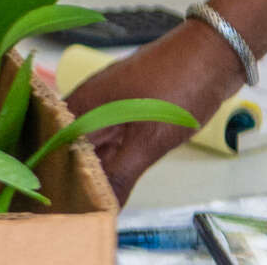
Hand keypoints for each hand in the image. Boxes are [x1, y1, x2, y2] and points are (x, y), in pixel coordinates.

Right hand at [67, 18, 244, 202]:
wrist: (216, 52)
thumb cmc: (179, 86)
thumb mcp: (149, 138)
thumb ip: (121, 175)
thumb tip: (101, 209)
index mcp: (85, 103)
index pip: (52, 145)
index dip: (50, 174)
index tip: (52, 205)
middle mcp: (92, 102)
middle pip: (71, 146)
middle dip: (70, 177)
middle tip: (70, 214)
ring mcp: (113, 105)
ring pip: (94, 145)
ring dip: (93, 172)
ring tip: (88, 207)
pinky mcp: (132, 109)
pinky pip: (113, 141)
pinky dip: (112, 162)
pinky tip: (113, 185)